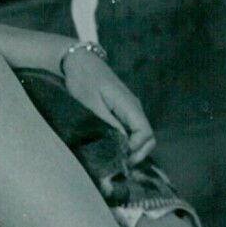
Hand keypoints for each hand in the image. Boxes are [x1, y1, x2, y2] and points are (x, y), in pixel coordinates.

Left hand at [61, 48, 155, 162]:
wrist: (78, 60)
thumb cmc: (83, 80)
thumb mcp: (92, 104)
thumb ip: (109, 123)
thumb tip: (123, 143)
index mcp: (129, 105)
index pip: (145, 132)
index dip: (137, 149)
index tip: (121, 158)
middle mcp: (134, 108)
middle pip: (147, 136)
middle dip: (138, 153)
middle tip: (121, 165)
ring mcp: (128, 109)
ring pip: (140, 135)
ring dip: (132, 149)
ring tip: (117, 160)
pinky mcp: (121, 110)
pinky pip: (131, 129)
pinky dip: (126, 142)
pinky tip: (114, 149)